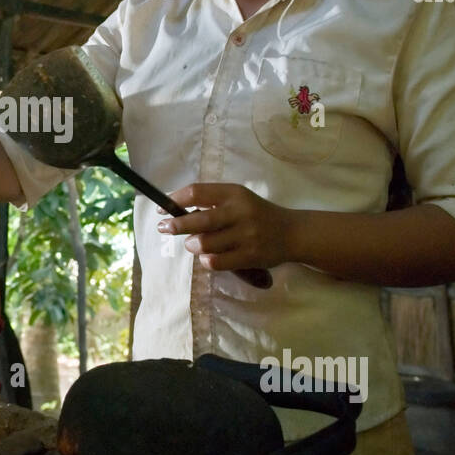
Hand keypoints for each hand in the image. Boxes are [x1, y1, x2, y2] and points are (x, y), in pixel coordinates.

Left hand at [156, 183, 297, 271]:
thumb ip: (213, 204)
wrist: (292, 232)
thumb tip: (177, 214)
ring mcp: (246, 234)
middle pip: (198, 219)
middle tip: (163, 228)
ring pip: (205, 243)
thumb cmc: (257, 215)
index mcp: (234, 193)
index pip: (197, 192)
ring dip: (193, 245)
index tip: (162, 208)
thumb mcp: (238, 200)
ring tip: (193, 244)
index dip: (175, 199)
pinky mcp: (250, 255)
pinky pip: (216, 262)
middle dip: (175, 225)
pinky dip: (206, 261)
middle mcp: (240, 211)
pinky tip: (208, 258)